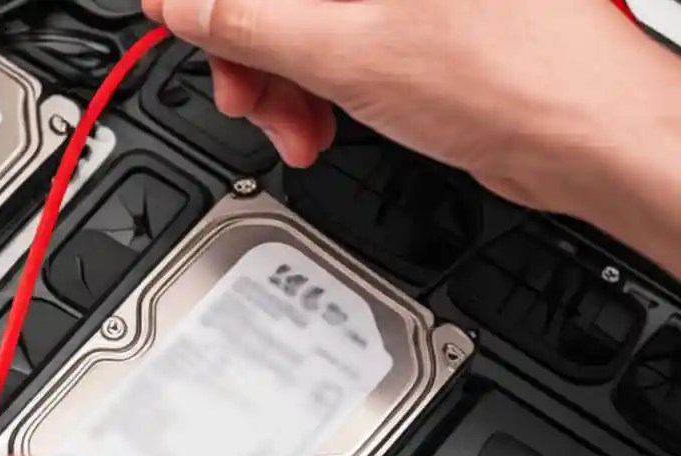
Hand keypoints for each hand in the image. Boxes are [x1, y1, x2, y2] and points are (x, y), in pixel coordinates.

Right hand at [142, 0, 680, 269]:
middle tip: (244, 98)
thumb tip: (182, 5)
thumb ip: (246, 24)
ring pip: (301, 23)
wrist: (585, 138)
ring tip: (296, 129)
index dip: (206, 1)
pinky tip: (321, 123)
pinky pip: (337, 47)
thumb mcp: (342, 52)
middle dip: (246, 52)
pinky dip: (316, 89)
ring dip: (280, 83)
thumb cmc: (509, 80)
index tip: (175, 23)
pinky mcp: (414, 26)